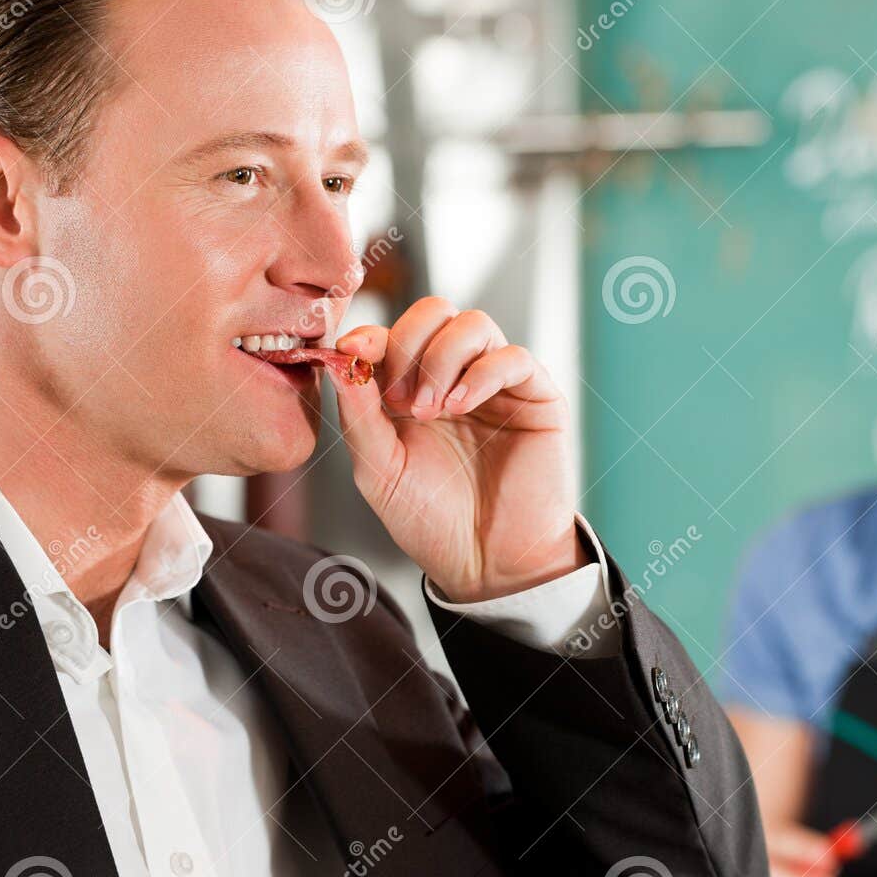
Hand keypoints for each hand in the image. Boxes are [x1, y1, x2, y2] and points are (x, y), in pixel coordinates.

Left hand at [331, 297, 582, 602]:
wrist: (486, 564)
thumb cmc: (433, 522)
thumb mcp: (378, 470)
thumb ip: (358, 415)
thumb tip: (341, 359)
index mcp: (411, 390)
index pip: (392, 335)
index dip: (371, 334)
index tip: (353, 351)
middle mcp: (454, 378)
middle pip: (434, 311)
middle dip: (408, 344)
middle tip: (400, 399)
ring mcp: (495, 384)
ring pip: (472, 323)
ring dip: (441, 359)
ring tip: (432, 410)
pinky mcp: (535, 397)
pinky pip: (512, 357)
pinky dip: (480, 373)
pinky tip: (460, 406)